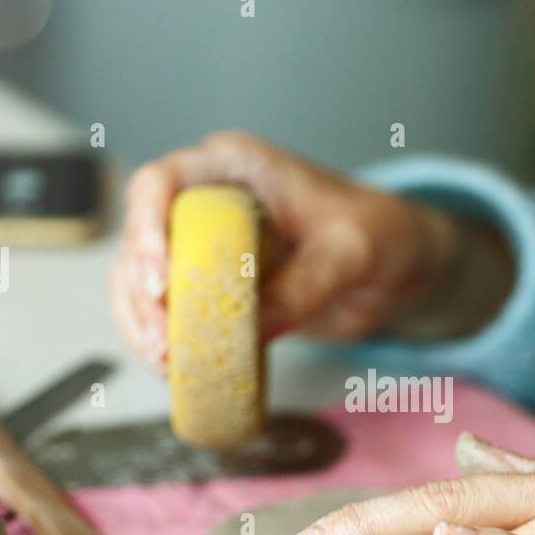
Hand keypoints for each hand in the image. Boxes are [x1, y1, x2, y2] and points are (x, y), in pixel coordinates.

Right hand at [107, 131, 490, 371]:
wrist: (395, 265)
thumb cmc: (379, 235)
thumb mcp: (352, 255)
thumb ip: (304, 286)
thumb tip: (252, 329)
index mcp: (236, 167)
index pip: (163, 183)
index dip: (146, 229)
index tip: (160, 282)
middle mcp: (208, 200)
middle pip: (140, 236)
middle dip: (140, 292)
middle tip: (162, 340)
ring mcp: (203, 243)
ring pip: (140, 278)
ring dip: (141, 322)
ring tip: (165, 362)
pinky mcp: (210, 286)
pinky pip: (167, 310)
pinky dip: (163, 339)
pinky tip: (174, 367)